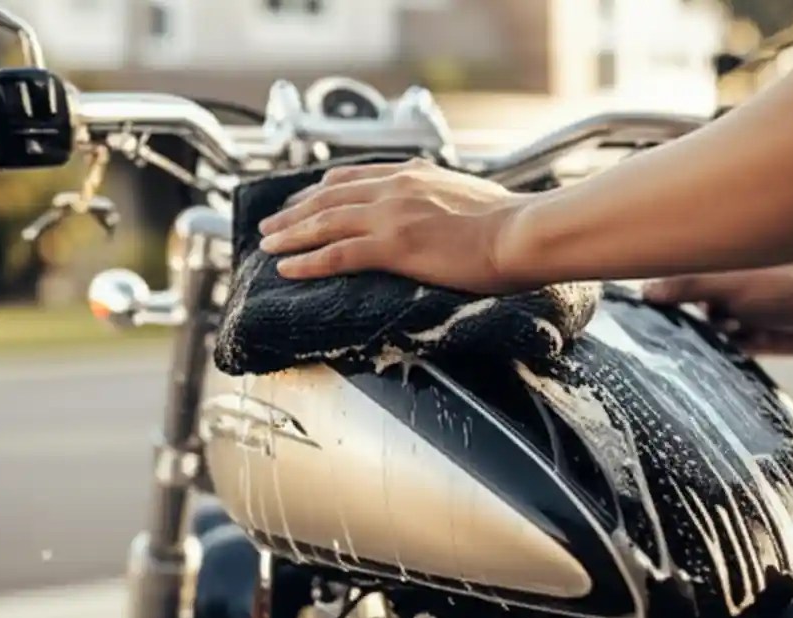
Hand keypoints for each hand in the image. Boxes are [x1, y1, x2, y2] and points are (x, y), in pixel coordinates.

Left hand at [257, 158, 530, 293]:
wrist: (523, 233)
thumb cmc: (510, 223)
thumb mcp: (468, 196)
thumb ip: (441, 198)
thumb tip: (437, 213)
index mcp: (414, 173)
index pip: (352, 177)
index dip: (320, 190)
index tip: (303, 201)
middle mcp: (396, 187)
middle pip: (329, 197)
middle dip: (294, 212)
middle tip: (271, 225)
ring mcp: (392, 215)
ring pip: (325, 223)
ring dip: (290, 235)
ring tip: (268, 246)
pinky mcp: (393, 245)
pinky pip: (337, 254)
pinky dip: (307, 261)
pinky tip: (288, 268)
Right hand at [644, 264, 792, 354]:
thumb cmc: (781, 288)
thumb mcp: (726, 286)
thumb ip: (686, 288)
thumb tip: (644, 291)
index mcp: (720, 277)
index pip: (680, 287)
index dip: (661, 299)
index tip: (634, 314)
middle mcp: (729, 297)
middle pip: (693, 313)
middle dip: (680, 326)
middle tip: (653, 342)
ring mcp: (743, 320)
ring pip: (712, 335)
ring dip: (704, 344)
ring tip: (690, 354)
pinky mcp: (759, 342)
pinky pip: (732, 353)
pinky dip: (724, 358)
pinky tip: (712, 366)